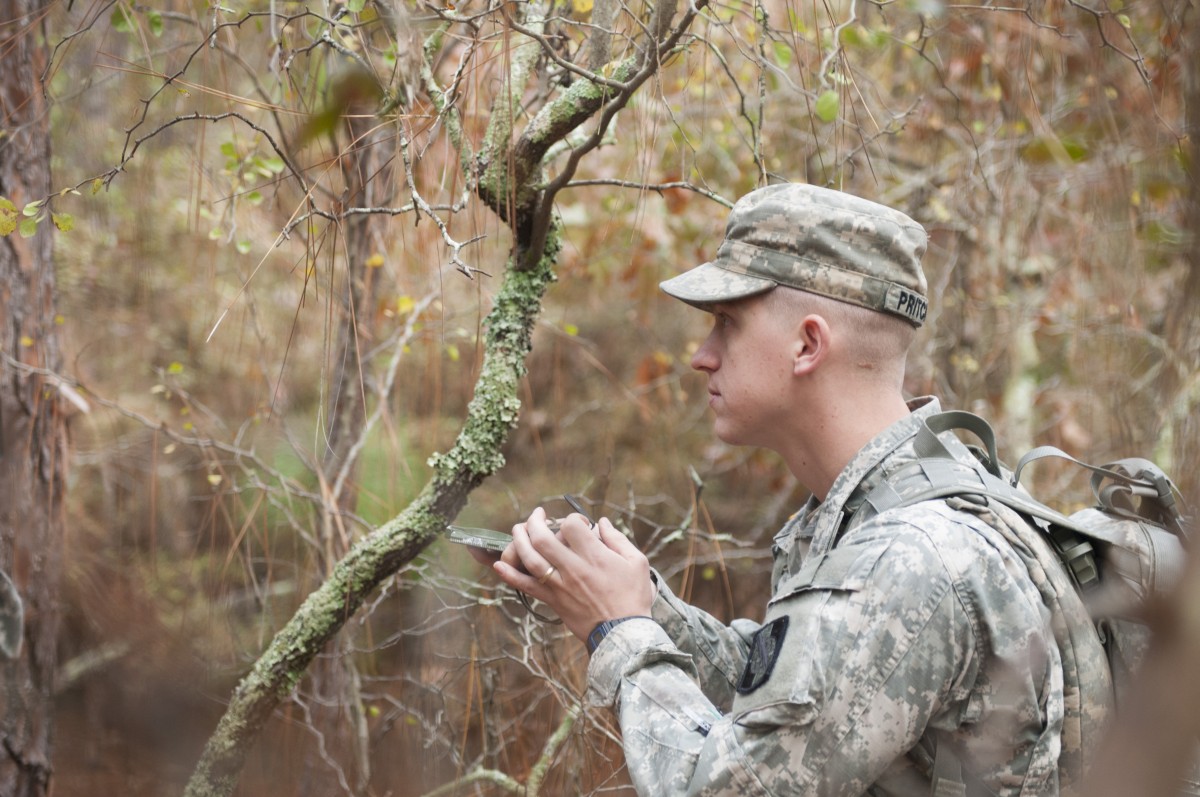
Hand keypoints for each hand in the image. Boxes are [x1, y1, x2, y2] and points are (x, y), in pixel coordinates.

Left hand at [493, 507, 653, 642]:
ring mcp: (560, 585)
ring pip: (530, 559)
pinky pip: (526, 587)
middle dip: (534, 522)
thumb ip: (618, 539)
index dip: (572, 519)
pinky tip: (498, 565)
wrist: (623, 634)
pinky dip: (510, 576)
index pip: (571, 526)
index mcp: (594, 556)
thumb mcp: (637, 563)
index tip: (577, 524)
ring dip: (519, 541)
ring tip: (518, 529)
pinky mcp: (553, 601)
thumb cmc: (633, 597)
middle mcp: (573, 568)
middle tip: (536, 516)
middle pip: (542, 539)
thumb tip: (603, 523)